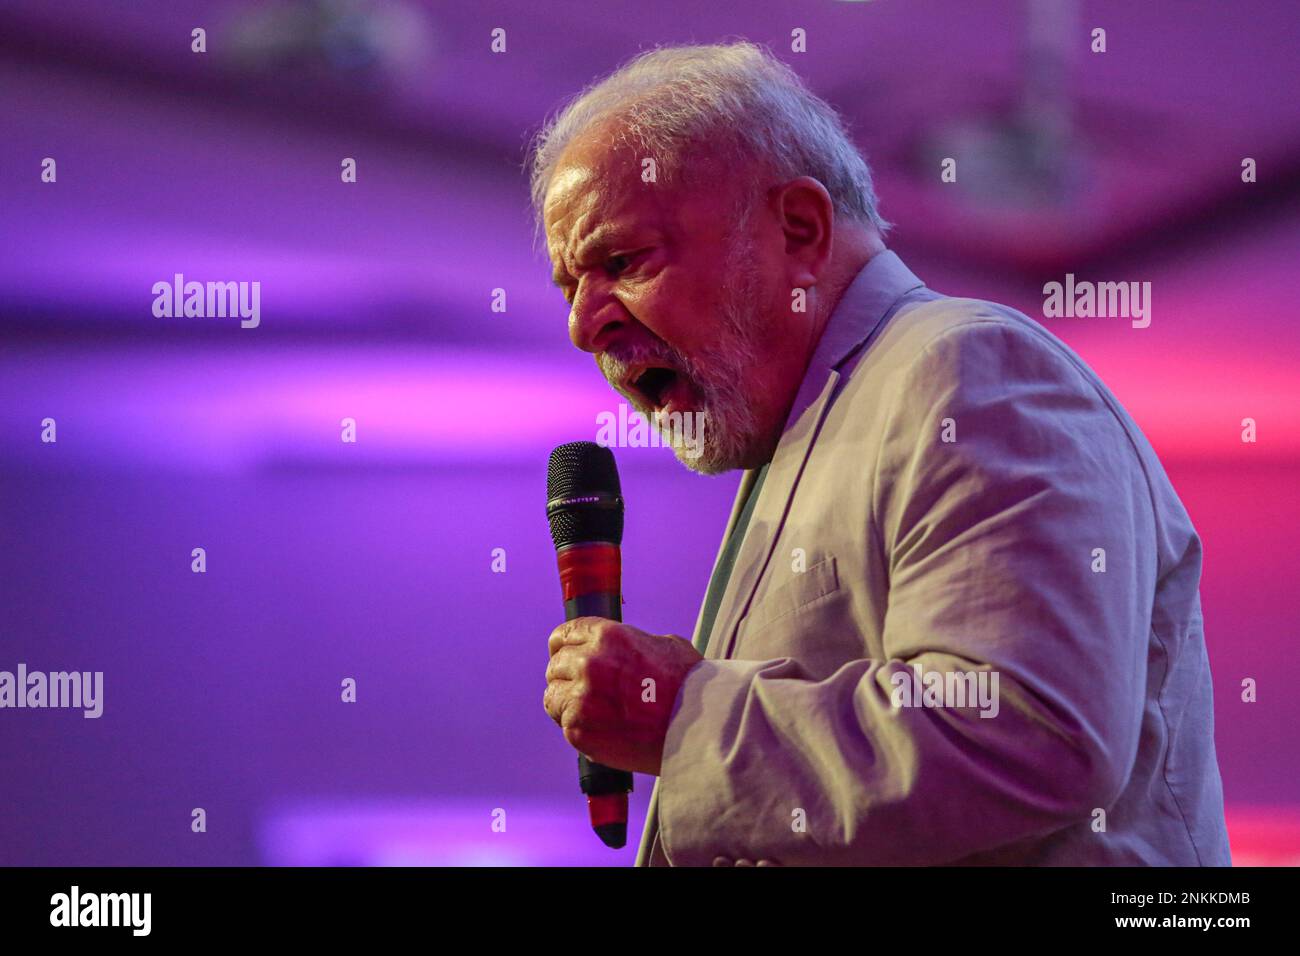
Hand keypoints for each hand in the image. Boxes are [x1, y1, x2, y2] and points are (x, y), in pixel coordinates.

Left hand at [543, 617, 703, 774]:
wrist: (700, 728)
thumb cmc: (688, 686)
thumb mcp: (662, 645)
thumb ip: (628, 644)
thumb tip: (615, 650)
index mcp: (607, 635)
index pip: (563, 635)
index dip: (563, 647)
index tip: (565, 657)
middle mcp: (589, 663)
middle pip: (555, 667)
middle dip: (567, 678)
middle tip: (586, 692)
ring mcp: (581, 698)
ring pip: (553, 697)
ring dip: (567, 704)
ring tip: (592, 713)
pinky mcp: (579, 730)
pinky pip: (565, 725)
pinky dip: (578, 728)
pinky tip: (601, 729)